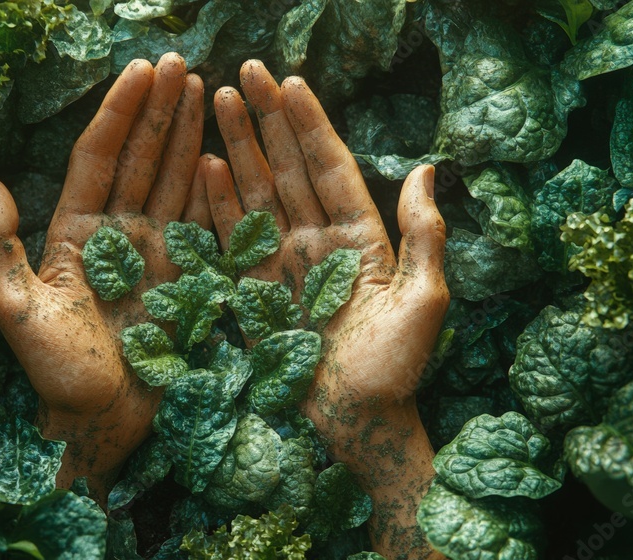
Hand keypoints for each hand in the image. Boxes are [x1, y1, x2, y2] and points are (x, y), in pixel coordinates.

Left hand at [0, 53, 208, 502]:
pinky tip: (220, 151)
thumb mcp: (16, 311)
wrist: (107, 423)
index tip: (140, 71)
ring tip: (204, 89)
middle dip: (158, 110)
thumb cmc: (58, 374)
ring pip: (172, 180)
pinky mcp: (185, 276)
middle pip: (139, 158)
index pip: (100, 158)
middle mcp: (117, 234)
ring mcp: (155, 253)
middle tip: (179, 64)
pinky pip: (199, 221)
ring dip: (186, 135)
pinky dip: (210, 186)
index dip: (119, 113)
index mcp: (77, 233)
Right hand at [207, 61, 448, 557]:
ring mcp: (282, 265)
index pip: (330, 167)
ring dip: (237, 148)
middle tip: (242, 73)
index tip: (289, 81)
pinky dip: (217, 202)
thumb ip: (424, 233)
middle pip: (288, 168)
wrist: (356, 427)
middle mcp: (318, 243)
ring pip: (256, 193)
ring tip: (216, 103)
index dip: (309, 124)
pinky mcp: (254, 291)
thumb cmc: (396, 369)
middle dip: (265, 120)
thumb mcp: (425, 299)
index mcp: (359, 237)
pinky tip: (204, 166)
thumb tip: (427, 168)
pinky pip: (233, 238)